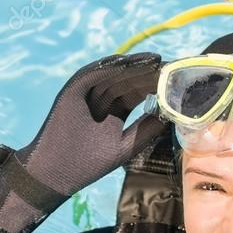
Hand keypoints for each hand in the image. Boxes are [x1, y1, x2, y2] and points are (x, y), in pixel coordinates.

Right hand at [0, 52, 166, 232]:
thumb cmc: (88, 163)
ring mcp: (86, 92)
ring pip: (113, 73)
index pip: (139, 91)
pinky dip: (107, 67)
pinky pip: (91, 75)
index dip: (157, 84)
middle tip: (171, 64)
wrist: (56, 172)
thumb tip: (171, 115)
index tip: (176, 79)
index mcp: (115, 109)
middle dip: (149, 71)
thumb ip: (146, 130)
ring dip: (133, 65)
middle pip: (129, 79)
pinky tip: (127, 63)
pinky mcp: (71, 91)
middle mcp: (102, 97)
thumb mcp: (124, 147)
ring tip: (155, 60)